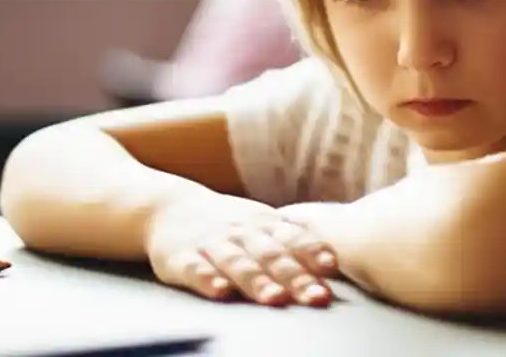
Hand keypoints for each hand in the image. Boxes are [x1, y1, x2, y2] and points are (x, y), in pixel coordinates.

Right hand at [145, 193, 338, 306]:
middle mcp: (241, 233)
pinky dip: (208, 279)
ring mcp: (212, 244)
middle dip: (296, 277)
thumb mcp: (261, 223)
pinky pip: (196, 269)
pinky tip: (221, 292)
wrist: (168, 207)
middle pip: (271, 256)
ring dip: (257, 281)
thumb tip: (337, 260)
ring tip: (275, 299)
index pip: (293, 239)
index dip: (312, 252)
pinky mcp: (181, 258)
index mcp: (263, 224)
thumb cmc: (227, 223)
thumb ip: (294, 239)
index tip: (331, 268)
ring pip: (238, 263)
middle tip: (316, 296)